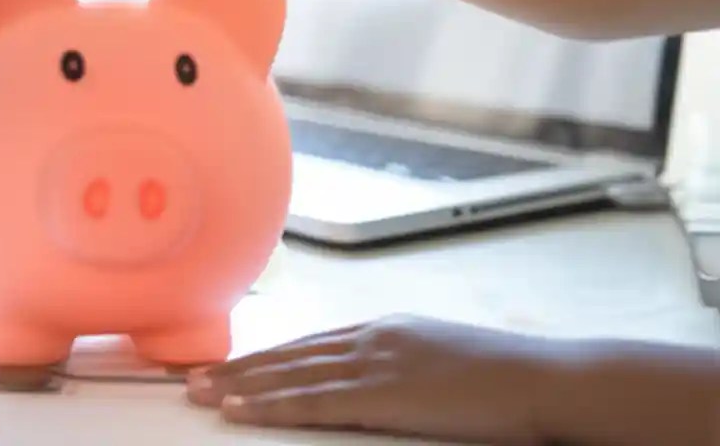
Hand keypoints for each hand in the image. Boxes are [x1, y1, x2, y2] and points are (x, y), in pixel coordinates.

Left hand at [186, 315, 559, 444]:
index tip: (233, 363)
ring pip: (290, 375)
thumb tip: (379, 384)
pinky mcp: (384, 393)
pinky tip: (239, 410)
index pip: (311, 344)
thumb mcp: (446, 361)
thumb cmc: (507, 379)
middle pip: (290, 354)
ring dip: (240, 386)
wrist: (547, 379)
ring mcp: (376, 363)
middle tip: (193, 377)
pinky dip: (271, 405)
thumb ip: (406, 367)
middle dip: (240, 368)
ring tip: (199, 393)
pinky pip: (313, 403)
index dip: (268, 355)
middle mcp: (373, 338)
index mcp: (387, 329)